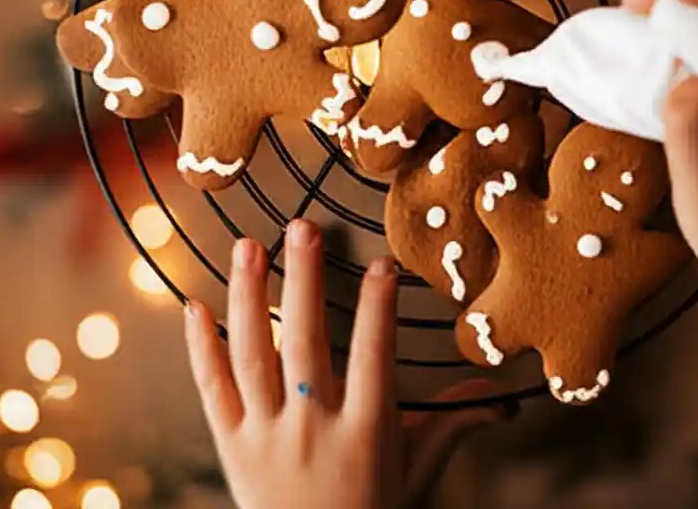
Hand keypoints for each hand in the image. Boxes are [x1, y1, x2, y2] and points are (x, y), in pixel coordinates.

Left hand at [184, 220, 505, 508]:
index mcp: (365, 433)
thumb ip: (454, 424)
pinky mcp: (230, 445)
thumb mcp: (418, 470)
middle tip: (303, 227)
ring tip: (248, 245)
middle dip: (303, 281)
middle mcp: (312, 430)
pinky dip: (201, 347)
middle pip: (305, 344)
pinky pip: (213, 388)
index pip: (374, 358)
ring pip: (252, 355)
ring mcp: (265, 437)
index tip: (381, 264)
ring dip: (248, 296)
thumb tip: (501, 394)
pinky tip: (195, 304)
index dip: (377, 310)